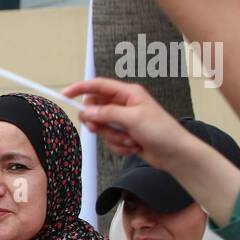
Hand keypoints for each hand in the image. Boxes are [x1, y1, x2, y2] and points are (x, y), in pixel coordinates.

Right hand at [61, 77, 197, 169]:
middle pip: (95, 109)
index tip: (65, 95)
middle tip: (100, 128)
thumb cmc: (162, 131)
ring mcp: (123, 121)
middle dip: (97, 122)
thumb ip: (108, 113)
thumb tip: (87, 112)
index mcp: (127, 93)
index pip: (98, 86)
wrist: (174, 153)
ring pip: (102, 127)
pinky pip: (109, 140)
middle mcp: (123, 105)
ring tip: (131, 140)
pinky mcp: (123, 135)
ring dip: (113, 137)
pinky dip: (118, 145)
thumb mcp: (133, 119)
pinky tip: (133, 146)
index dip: (80, 89)